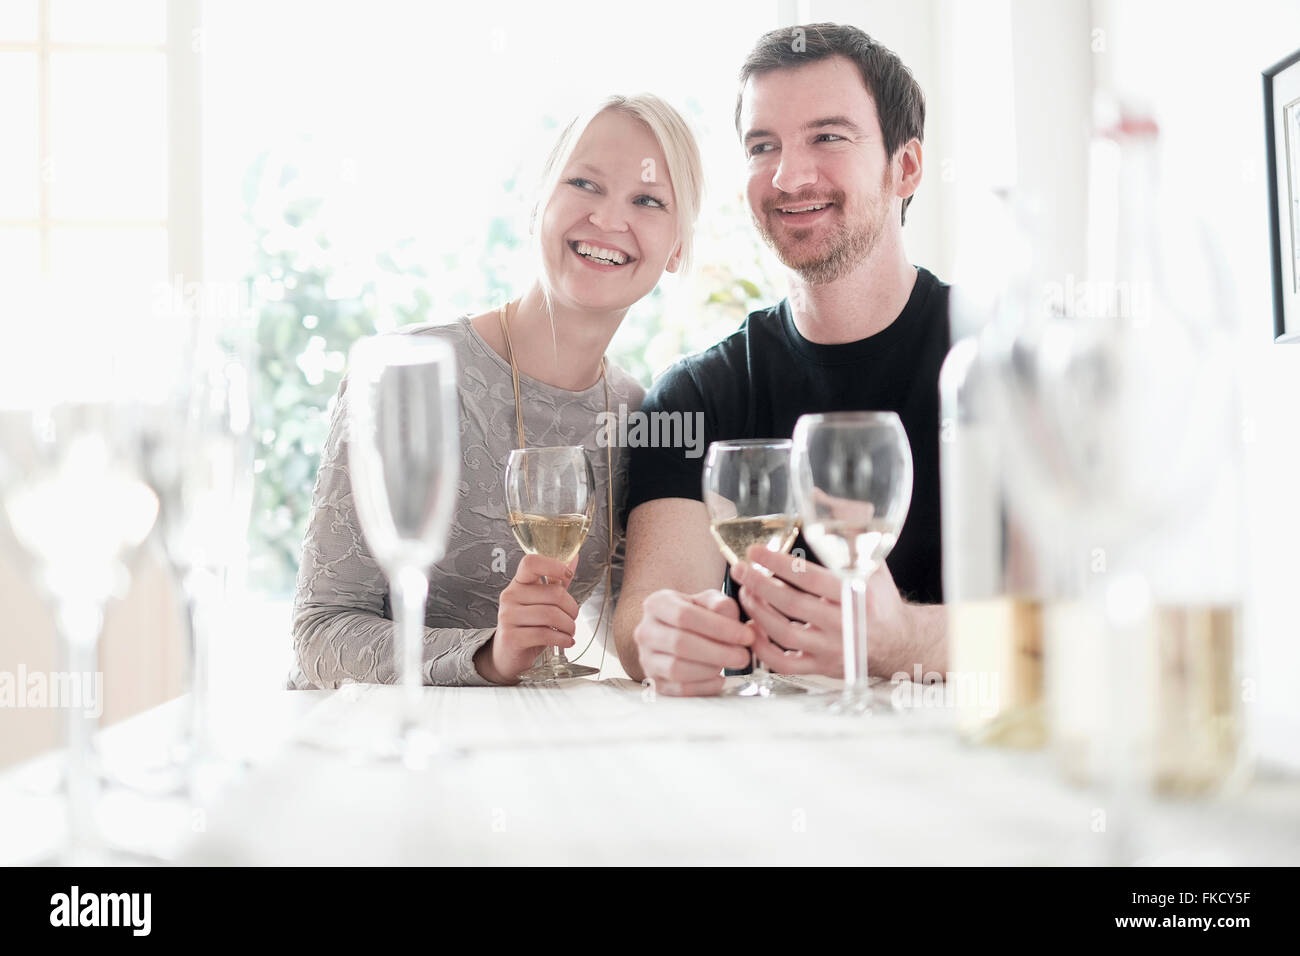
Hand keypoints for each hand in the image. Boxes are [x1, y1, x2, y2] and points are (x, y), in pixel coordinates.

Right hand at [477, 554, 579, 683]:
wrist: (507, 654)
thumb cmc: (528, 624)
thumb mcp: (542, 601)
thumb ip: (557, 581)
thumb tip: (575, 557)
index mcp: (518, 583)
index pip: (531, 563)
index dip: (553, 565)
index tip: (567, 575)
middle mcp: (510, 596)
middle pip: (553, 593)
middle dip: (571, 608)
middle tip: (573, 617)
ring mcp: (508, 616)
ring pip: (551, 614)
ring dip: (568, 626)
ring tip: (570, 631)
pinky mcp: (511, 637)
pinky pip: (544, 634)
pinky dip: (562, 639)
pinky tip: (566, 641)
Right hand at [633, 589, 753, 695]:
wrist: (676, 633)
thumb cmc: (696, 615)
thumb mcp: (708, 601)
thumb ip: (720, 604)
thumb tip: (730, 617)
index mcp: (657, 604)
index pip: (684, 616)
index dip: (718, 627)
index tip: (745, 636)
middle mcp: (645, 631)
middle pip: (680, 644)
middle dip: (718, 651)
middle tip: (743, 656)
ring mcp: (647, 659)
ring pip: (676, 669)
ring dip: (710, 668)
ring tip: (730, 663)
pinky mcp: (655, 682)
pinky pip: (679, 690)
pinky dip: (704, 686)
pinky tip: (719, 678)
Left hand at [734, 545, 912, 678]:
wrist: (897, 641)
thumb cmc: (880, 598)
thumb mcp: (871, 560)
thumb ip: (845, 528)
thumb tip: (817, 496)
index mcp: (855, 594)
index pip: (809, 578)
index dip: (778, 564)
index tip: (756, 552)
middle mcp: (843, 624)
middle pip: (791, 604)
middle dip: (760, 584)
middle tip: (741, 569)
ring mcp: (831, 649)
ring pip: (784, 633)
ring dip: (758, 611)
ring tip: (746, 593)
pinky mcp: (822, 667)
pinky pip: (785, 663)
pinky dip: (763, 648)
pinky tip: (754, 628)